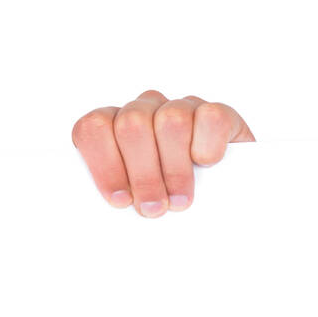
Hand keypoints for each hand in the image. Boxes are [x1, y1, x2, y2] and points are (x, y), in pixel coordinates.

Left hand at [71, 91, 253, 216]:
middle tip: (152, 208)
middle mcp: (144, 110)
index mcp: (113, 125)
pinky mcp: (221, 113)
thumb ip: (115, 196)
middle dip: (142, 174)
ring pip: (170, 121)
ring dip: (174, 168)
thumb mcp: (130, 198)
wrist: (223, 193)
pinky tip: (207, 164)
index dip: (104, 164)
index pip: (94, 127)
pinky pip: (210, 117)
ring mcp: (181, 108)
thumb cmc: (163, 199)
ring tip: (179, 202)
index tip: (120, 201)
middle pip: (131, 126)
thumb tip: (113, 208)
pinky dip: (208, 144)